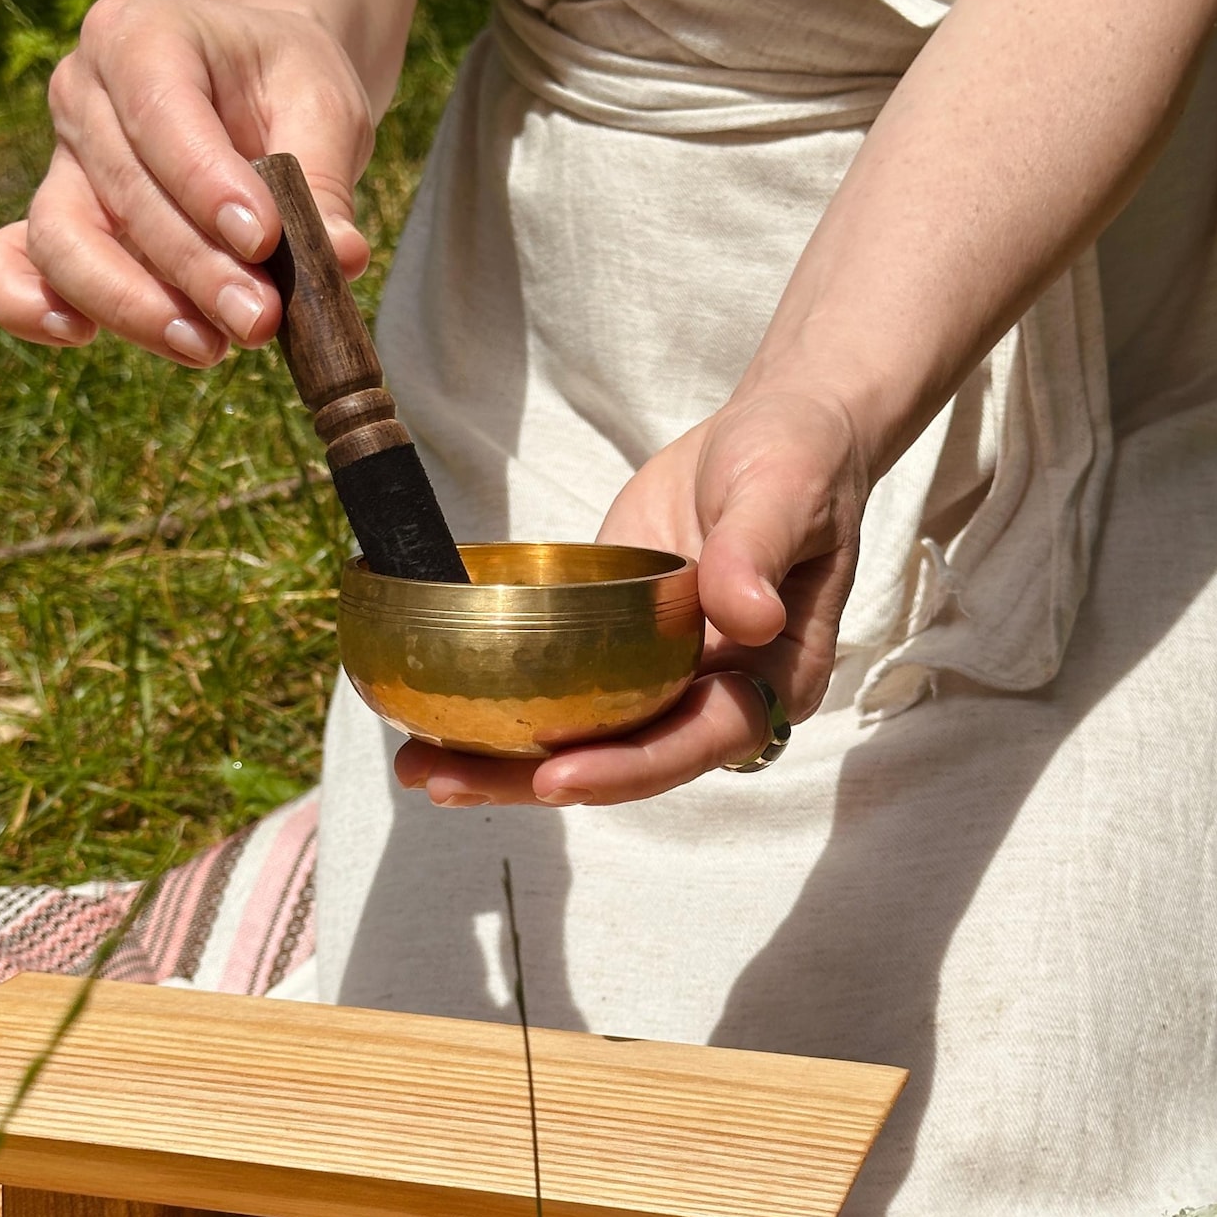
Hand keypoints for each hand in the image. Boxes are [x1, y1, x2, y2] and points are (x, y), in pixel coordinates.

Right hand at [0, 0, 373, 366]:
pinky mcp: (54, 227)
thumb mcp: (322, 107)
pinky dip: (26, 305)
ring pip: (65, 242)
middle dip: (194, 268)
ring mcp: (61, 166)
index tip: (262, 239)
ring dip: (133, 305)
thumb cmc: (283, 86)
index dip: (206, 183)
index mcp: (139, 35)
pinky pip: (9, 266)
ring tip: (209, 346)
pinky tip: (79, 336)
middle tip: (259, 320)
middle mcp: (83, 95)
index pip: (161, 112)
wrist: (249, 87)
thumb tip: (340, 257)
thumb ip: (326, 180)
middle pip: (123, 193)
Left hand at [395, 388, 868, 806]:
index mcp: (773, 680)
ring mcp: (663, 679)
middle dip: (537, 780)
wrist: (774, 432)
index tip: (559, 776)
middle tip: (448, 783)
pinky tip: (434, 719)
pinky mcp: (616, 649)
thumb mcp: (785, 493)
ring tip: (419, 770)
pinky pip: (559, 690)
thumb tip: (747, 617)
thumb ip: (757, 552)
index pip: (700, 740)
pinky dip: (501, 707)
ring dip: (502, 761)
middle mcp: (714, 696)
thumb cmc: (797, 459)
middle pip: (626, 760)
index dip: (630, 768)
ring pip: (583, 739)